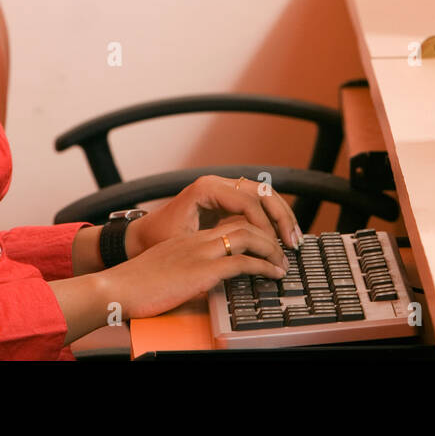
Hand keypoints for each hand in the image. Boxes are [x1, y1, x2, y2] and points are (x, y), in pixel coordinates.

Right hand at [102, 221, 288, 319]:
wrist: (117, 288)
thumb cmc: (136, 286)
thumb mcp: (168, 269)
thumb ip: (188, 268)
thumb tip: (205, 281)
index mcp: (191, 237)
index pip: (232, 220)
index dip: (256, 227)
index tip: (270, 240)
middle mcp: (199, 239)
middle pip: (245, 220)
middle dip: (271, 231)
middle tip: (285, 248)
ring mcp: (200, 252)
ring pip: (248, 234)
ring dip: (271, 247)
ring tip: (283, 262)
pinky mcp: (202, 270)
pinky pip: (242, 261)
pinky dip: (263, 266)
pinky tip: (273, 273)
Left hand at [127, 174, 302, 256]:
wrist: (141, 235)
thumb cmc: (157, 239)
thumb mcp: (181, 240)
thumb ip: (210, 242)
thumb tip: (243, 252)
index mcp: (207, 188)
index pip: (248, 202)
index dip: (265, 226)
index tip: (274, 248)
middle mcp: (218, 183)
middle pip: (262, 193)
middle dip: (281, 218)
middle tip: (293, 242)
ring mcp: (224, 190)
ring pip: (264, 196)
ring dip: (282, 217)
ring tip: (294, 240)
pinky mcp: (228, 201)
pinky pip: (258, 204)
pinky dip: (273, 218)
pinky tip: (283, 236)